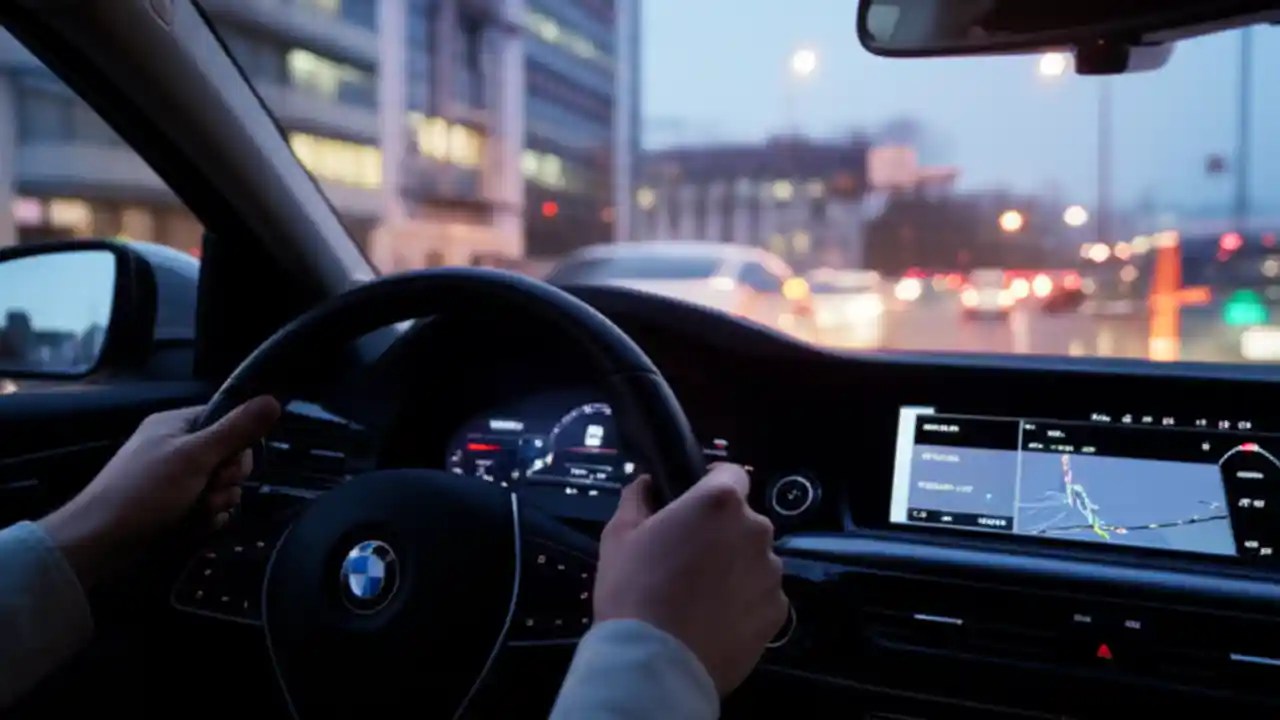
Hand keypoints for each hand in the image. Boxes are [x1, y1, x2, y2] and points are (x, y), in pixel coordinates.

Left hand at [38, 396, 280, 587]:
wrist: (99, 542)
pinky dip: (208, 517)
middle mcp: (176, 448)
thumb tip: (274, 400)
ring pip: (221, 486)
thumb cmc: (145, 491)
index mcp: (177, 424)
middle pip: (229, 457)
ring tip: (199, 512)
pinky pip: (209, 507)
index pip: (227, 421)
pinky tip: (198, 526)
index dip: (238, 444)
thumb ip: (236, 430)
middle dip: (228, 479)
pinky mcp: (173, 507)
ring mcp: (174, 479)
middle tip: (212, 490)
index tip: (229, 463)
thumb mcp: (195, 456)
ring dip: (218, 502)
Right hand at [594, 464, 787, 694]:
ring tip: (701, 596)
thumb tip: (646, 484)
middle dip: (721, 532)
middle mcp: (755, 530)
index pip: (731, 473)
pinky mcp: (778, 611)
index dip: (711, 484)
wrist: (655, 663)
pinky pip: (761, 594)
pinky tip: (715, 620)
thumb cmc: (633, 590)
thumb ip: (637, 498)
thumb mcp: (619, 535)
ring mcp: (771, 573)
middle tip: (688, 558)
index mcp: (719, 502)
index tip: (692, 505)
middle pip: (743, 520)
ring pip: (754, 558)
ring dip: (735, 567)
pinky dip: (744, 602)